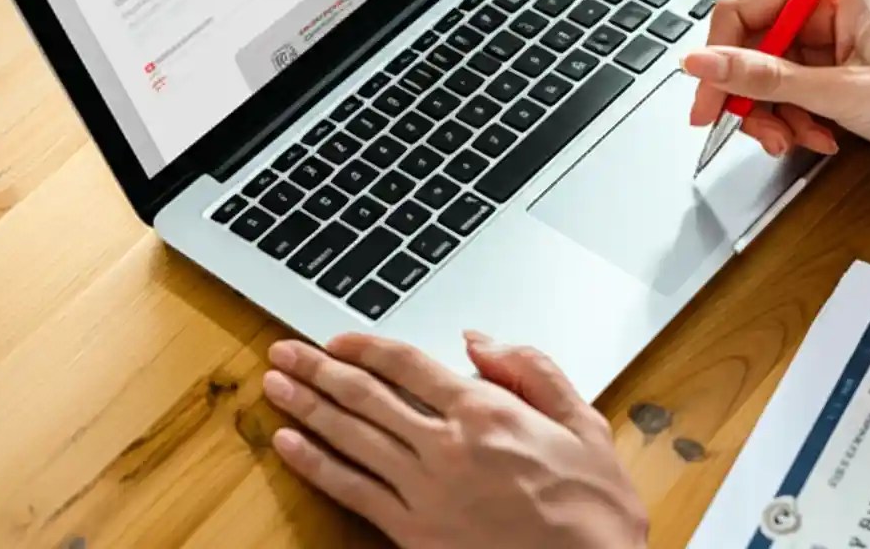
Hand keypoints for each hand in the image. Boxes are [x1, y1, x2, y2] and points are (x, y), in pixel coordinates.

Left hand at [262, 333, 647, 547]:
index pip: (408, 364)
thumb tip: (480, 340)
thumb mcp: (584, 422)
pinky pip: (351, 490)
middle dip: (318, 369)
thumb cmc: (594, 508)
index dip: (364, 346)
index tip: (337, 339)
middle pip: (365, 395)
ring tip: (276, 386)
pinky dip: (315, 464)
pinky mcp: (413, 533)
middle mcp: (446, 446)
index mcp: (487, 412)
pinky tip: (289, 445)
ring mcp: (424, 491)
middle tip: (284, 353)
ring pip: (349, 437)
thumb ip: (532, 370)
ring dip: (306, 407)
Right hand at [684, 0, 869, 172]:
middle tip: (749, 129)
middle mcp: (827, 15)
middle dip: (748, 95)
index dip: (718, 54)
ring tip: (798, 140)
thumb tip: (704, 64)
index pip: (745, 8)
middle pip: (752, 48)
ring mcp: (831, 49)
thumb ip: (765, 79)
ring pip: (768, 79)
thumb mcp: (840, 92)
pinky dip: (796, 123)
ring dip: (774, 117)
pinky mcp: (836, 79)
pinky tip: (819, 139)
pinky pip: (792, 98)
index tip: (706, 97)